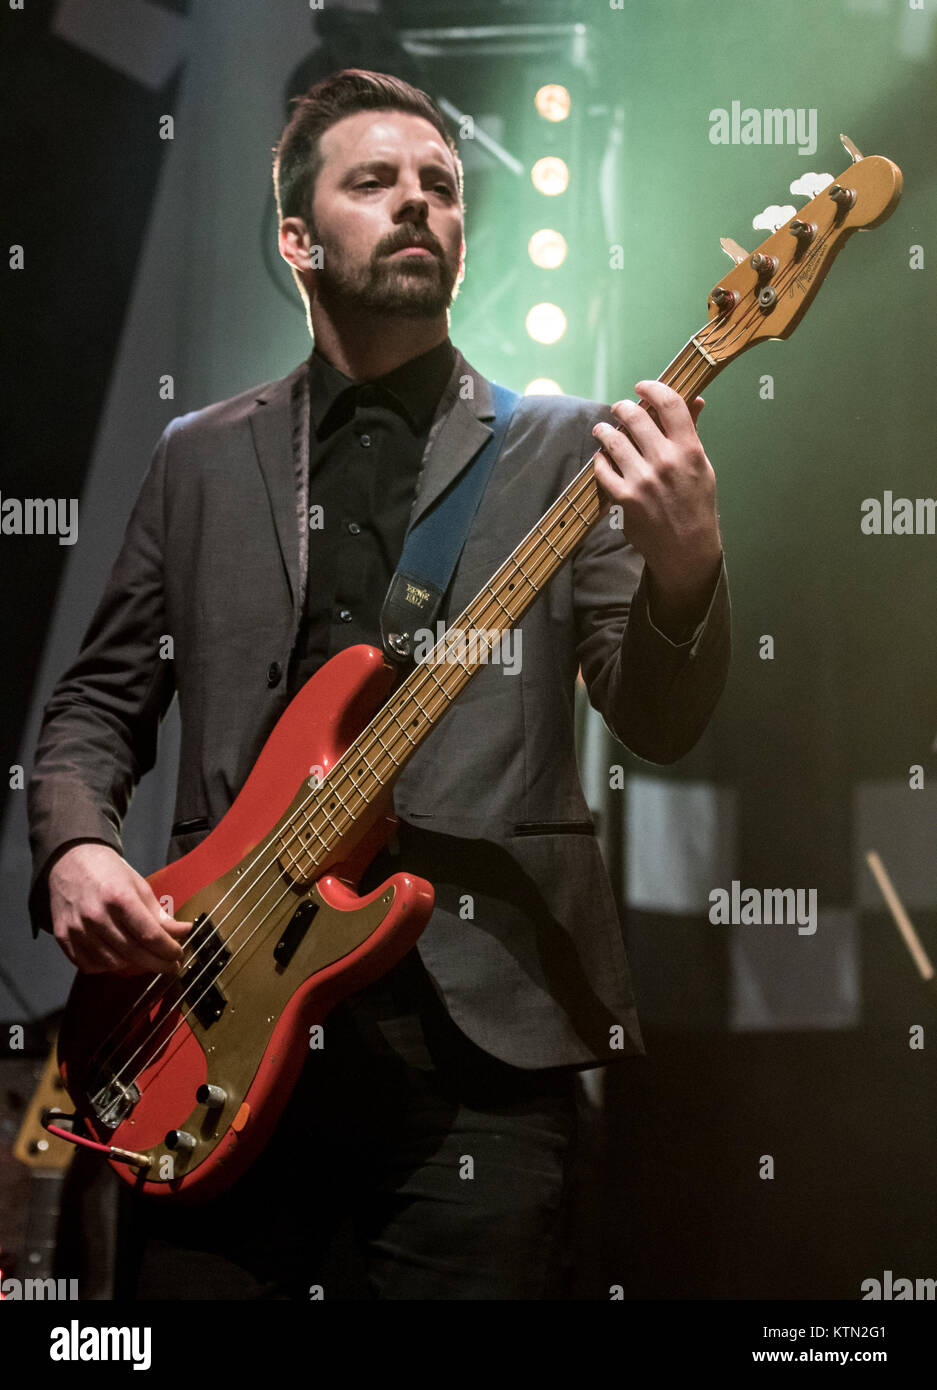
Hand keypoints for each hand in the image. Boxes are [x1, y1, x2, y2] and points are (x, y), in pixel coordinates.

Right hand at [48, 842, 191, 974]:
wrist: (71, 860)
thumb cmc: (109, 872)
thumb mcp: (139, 886)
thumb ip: (159, 913)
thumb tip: (183, 931)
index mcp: (119, 898)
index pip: (149, 935)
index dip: (168, 950)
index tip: (178, 955)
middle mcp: (96, 915)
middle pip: (133, 953)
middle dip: (158, 964)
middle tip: (170, 966)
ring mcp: (77, 928)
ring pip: (112, 963)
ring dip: (133, 966)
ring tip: (144, 958)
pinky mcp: (63, 937)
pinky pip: (88, 965)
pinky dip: (106, 967)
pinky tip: (117, 958)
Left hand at [591, 381, 722, 628]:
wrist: (686, 549)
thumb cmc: (696, 505)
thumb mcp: (702, 467)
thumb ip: (692, 433)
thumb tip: (696, 399)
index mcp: (689, 450)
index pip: (670, 403)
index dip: (652, 388)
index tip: (642, 387)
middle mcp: (666, 461)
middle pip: (636, 417)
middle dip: (622, 408)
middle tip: (618, 409)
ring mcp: (642, 480)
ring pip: (614, 440)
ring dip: (605, 431)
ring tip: (602, 430)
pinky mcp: (623, 498)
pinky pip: (602, 469)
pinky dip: (600, 460)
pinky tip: (601, 458)